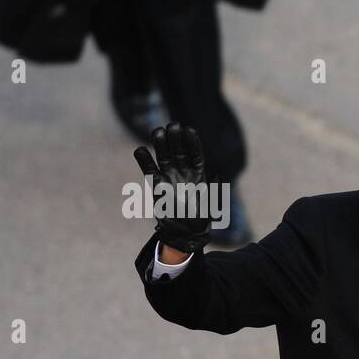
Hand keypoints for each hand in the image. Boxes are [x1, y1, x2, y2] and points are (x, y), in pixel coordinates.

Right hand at [133, 122, 212, 255]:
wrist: (185, 233)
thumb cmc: (200, 219)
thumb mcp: (211, 204)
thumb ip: (213, 190)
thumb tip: (217, 177)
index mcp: (198, 175)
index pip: (195, 155)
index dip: (192, 143)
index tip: (189, 130)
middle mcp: (183, 173)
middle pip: (178, 152)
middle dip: (176, 139)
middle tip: (173, 125)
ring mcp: (169, 177)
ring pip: (164, 157)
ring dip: (161, 144)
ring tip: (158, 131)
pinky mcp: (157, 185)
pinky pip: (149, 170)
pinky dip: (144, 161)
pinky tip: (140, 150)